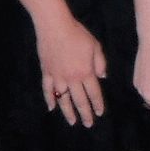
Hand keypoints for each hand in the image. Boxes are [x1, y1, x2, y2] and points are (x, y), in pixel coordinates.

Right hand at [36, 9, 108, 128]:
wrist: (55, 27)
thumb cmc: (78, 34)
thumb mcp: (95, 46)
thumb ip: (100, 63)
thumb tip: (103, 77)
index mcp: (86, 72)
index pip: (94, 93)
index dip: (97, 104)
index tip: (99, 113)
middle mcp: (72, 78)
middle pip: (80, 100)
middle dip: (85, 113)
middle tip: (89, 124)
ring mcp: (57, 77)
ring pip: (63, 99)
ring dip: (68, 112)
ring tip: (72, 122)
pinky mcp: (46, 73)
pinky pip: (47, 90)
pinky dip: (49, 100)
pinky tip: (51, 108)